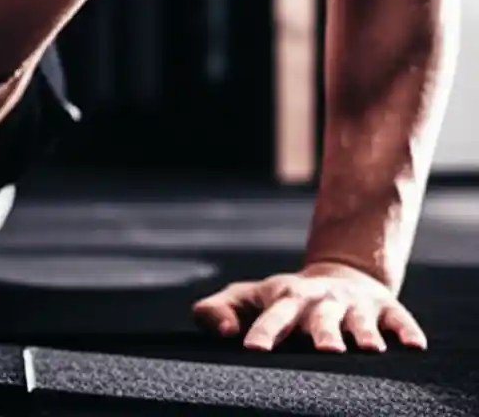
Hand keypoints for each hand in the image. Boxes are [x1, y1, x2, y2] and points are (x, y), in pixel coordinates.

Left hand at [191, 261, 426, 352]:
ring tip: (369, 349)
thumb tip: (223, 332)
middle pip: (320, 318)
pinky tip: (413, 346)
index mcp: (285, 299)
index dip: (264, 331)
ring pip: (360, 320)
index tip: (253, 349)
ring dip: (364, 333)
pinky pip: (399, 320)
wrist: (340, 277)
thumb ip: (216, 310)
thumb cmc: (283, 300)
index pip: (272, 316)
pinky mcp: (386, 309)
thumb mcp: (247, 298)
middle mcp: (321, 301)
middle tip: (325, 351)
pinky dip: (406, 331)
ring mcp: (355, 304)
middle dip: (323, 332)